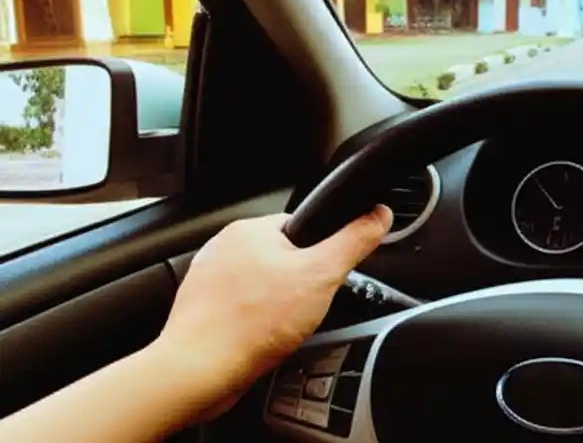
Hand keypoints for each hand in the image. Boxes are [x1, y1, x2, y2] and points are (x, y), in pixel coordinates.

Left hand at [154, 208, 391, 412]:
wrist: (200, 371)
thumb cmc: (252, 324)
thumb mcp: (322, 275)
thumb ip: (354, 241)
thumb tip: (378, 215)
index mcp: (250, 228)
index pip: (303, 227)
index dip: (322, 255)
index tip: (322, 280)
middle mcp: (224, 247)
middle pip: (284, 260)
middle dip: (298, 286)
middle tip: (301, 308)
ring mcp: (209, 279)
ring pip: (263, 287)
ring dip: (276, 307)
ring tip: (277, 327)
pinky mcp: (203, 309)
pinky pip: (243, 310)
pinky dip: (255, 324)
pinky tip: (259, 338)